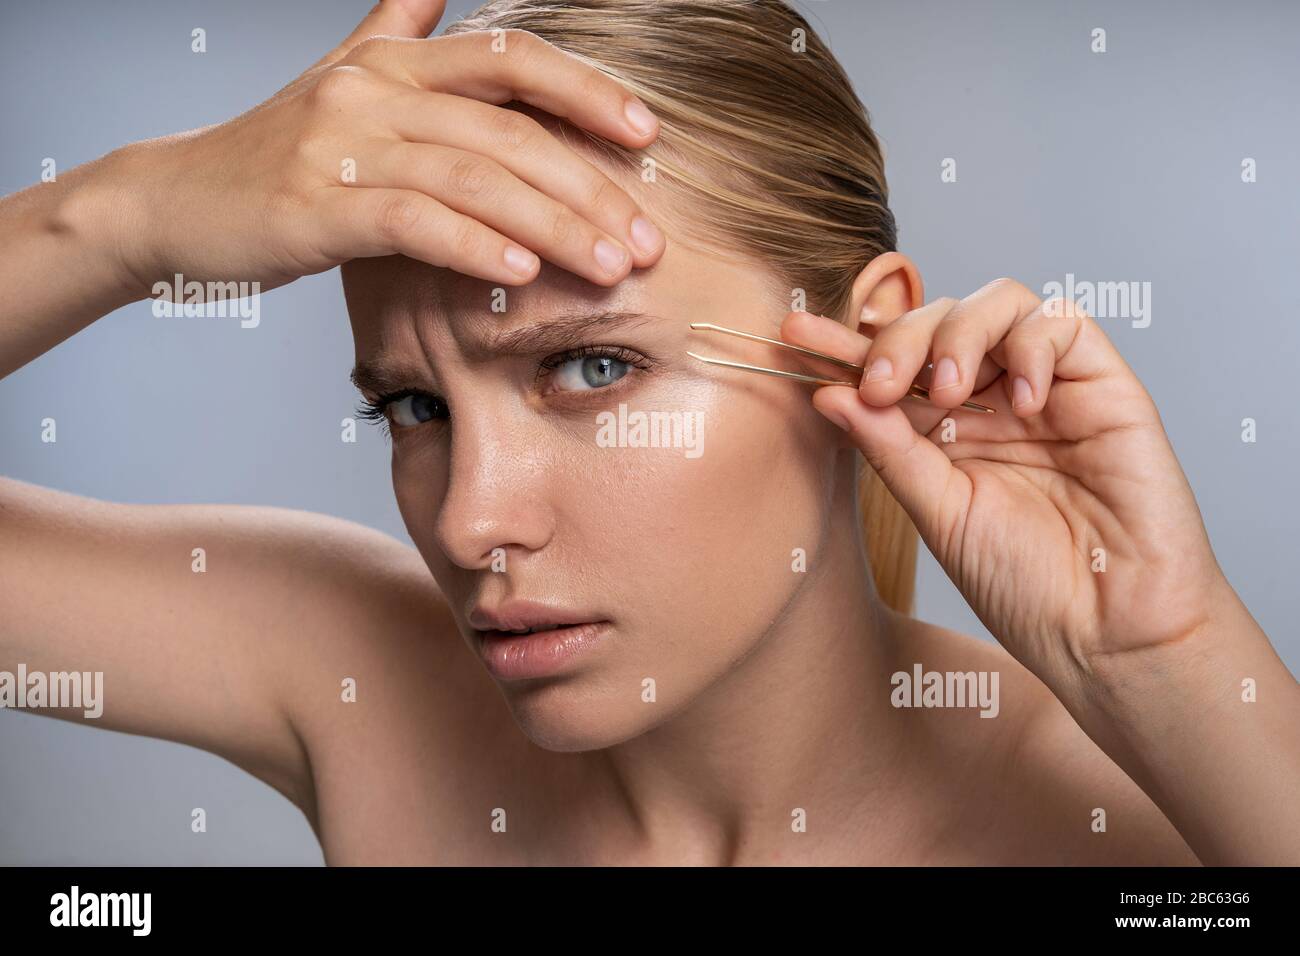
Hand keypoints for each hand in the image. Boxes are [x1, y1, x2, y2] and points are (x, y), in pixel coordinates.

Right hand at [100, 0, 664, 294]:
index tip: (646, 134)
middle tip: (647, 239)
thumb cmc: (275, 154)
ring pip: (473, 177)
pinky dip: (475, 246)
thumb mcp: (340, 82)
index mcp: (393, 62)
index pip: (509, 58)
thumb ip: (395, 34)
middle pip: (509, 129)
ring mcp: (343, 145)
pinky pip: (414, 222)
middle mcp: (374, 91)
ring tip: (612, 266)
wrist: (174, 200)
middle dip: (590, 185)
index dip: (584, 90)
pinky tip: (523, 272)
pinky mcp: (317, 206)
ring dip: (554, 225)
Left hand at [785, 278, 1228, 696]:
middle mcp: (992, 402)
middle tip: (878, 383)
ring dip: (957, 334)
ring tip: (945, 391)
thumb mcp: (940, 514)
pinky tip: (1020, 400)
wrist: (1110, 631)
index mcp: (946, 432)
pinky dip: (1030, 347)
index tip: (795, 336)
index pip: (890, 369)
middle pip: (937, 322)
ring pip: (997, 304)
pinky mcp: (1105, 386)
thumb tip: (828, 394)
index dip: (845, 347)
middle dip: (897, 339)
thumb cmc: (1029, 585)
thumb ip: (891, 450)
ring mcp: (1046, 389)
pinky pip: (1064, 324)